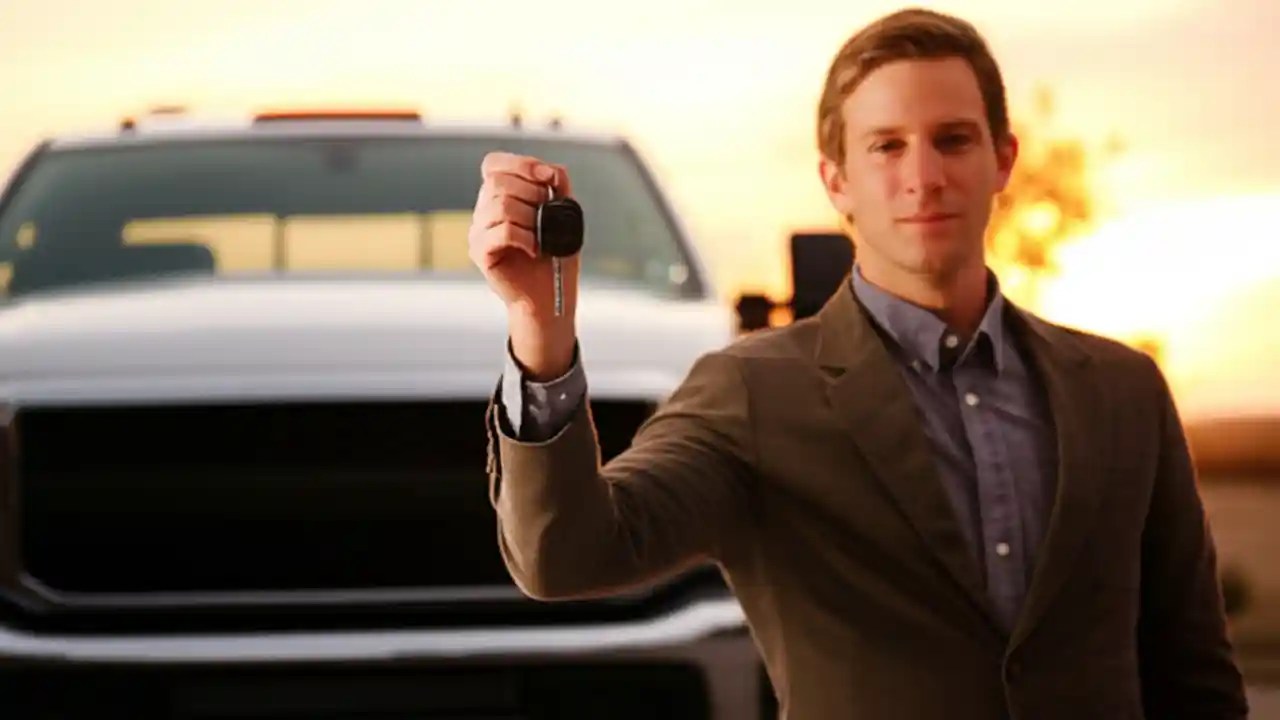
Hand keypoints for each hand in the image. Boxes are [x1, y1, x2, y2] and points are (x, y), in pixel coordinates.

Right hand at [469, 151, 578, 378]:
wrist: (550, 295)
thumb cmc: (555, 255)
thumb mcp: (564, 214)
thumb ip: (559, 187)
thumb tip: (554, 171)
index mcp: (499, 195)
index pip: (494, 163)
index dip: (521, 164)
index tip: (549, 179)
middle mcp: (483, 210)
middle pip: (498, 182)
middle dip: (532, 193)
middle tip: (548, 215)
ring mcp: (478, 231)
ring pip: (500, 205)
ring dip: (530, 218)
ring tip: (541, 236)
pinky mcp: (480, 253)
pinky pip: (502, 232)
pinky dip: (524, 237)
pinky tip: (534, 248)